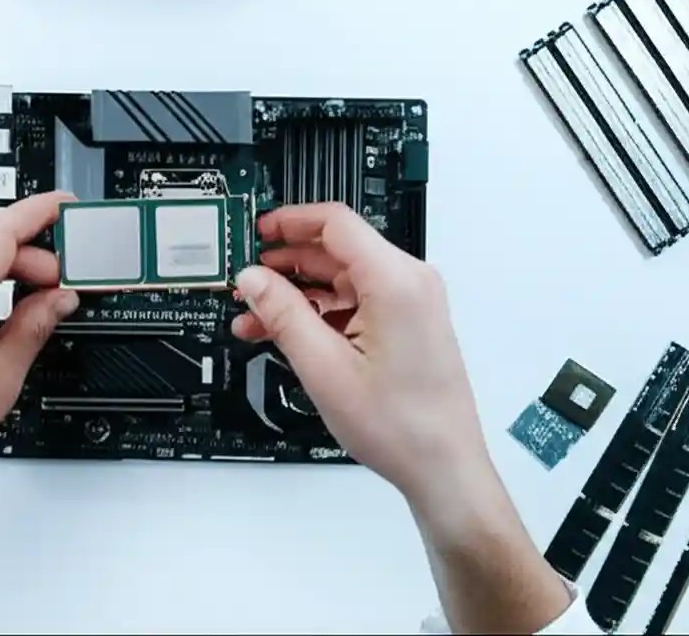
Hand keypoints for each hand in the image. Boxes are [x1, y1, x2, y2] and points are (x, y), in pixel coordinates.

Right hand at [232, 203, 484, 503]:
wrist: (443, 467)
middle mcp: (409, 283)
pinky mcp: (407, 324)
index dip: (289, 222)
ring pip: (341, 280)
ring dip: (298, 294)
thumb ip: (283, 314)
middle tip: (246, 280)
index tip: (257, 230)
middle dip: (286, 264)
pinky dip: (320, 313)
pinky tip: (286, 333)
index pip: (335, 223)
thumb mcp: (324, 368)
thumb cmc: (402, 427)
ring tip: (255, 317)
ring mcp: (411, 304)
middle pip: (336, 250)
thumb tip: (253, 279)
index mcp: (395, 282)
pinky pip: (356, 303)